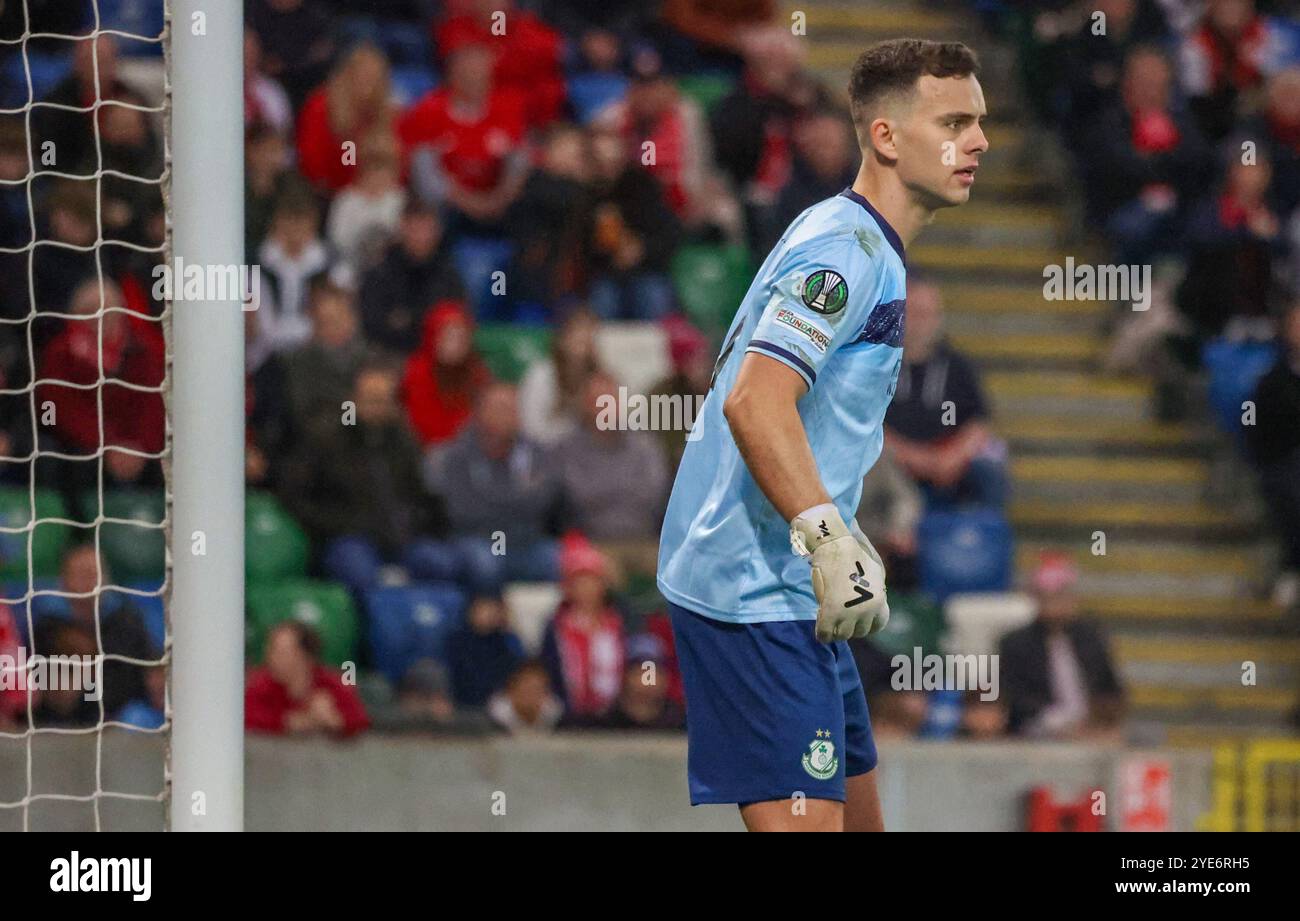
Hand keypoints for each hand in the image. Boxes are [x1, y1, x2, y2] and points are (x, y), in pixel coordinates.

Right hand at [791, 506, 889, 641]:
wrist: (835, 544)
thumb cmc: (854, 552)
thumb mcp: (875, 572)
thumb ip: (874, 590)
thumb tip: (869, 600)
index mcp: (879, 600)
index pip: (877, 626)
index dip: (865, 624)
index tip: (855, 619)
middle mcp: (868, 610)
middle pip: (859, 632)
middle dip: (849, 626)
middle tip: (838, 618)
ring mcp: (850, 612)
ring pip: (842, 635)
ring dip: (835, 630)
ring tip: (828, 623)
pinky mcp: (831, 611)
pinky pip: (826, 633)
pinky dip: (822, 634)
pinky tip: (820, 631)